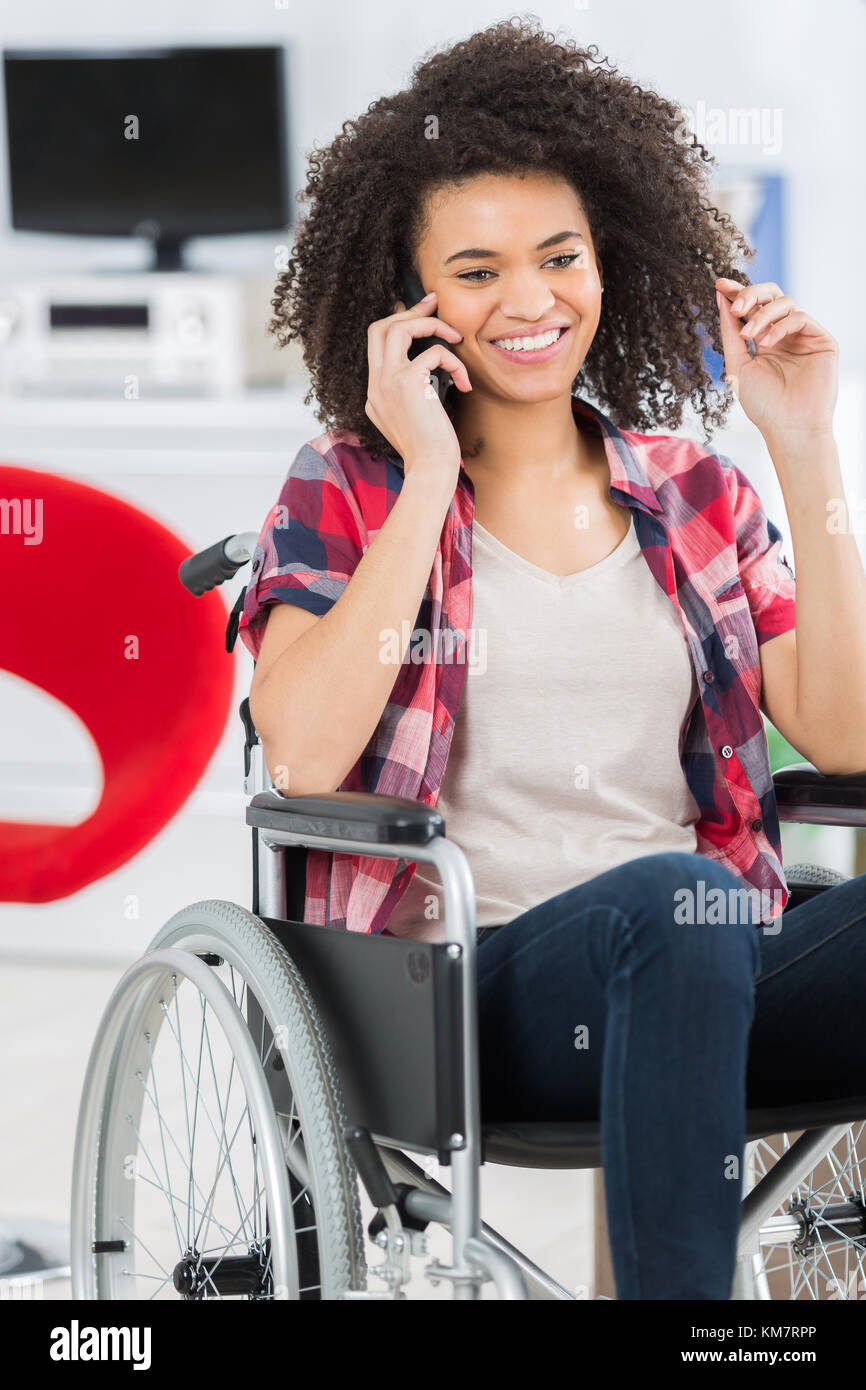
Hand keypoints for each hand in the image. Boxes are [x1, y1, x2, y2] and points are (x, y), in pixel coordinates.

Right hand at [365, 289, 471, 485]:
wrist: (430, 470)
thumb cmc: (431, 450)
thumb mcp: (416, 419)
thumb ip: (413, 394)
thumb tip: (429, 371)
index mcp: (375, 394)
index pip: (377, 346)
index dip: (399, 326)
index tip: (422, 316)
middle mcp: (375, 385)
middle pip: (378, 329)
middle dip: (408, 312)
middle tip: (433, 303)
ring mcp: (386, 383)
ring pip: (396, 329)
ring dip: (430, 325)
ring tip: (455, 337)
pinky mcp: (406, 383)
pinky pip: (433, 353)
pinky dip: (454, 362)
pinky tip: (465, 383)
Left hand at [715, 277, 837, 444]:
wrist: (789, 428)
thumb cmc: (763, 404)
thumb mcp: (738, 364)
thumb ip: (730, 331)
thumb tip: (722, 296)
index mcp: (765, 340)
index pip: (752, 307)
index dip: (737, 293)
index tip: (720, 284)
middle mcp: (785, 335)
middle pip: (771, 295)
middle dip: (750, 294)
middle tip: (735, 306)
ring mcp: (804, 336)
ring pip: (784, 303)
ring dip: (762, 314)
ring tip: (749, 336)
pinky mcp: (821, 340)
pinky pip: (800, 317)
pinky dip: (780, 325)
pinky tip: (767, 343)